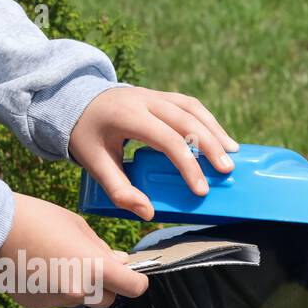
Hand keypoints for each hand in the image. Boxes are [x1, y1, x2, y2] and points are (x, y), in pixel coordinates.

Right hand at [0, 193, 149, 307]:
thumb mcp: (78, 226)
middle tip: (90, 262)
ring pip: (81, 299)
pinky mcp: (36, 305)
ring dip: (79, 286)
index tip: (131, 272)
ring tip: (56, 259)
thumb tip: (121, 262)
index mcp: (96, 269)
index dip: (136, 280)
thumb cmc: (37, 218)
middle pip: (108, 298)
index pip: (134, 288)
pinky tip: (37, 267)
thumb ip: (102, 249)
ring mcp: (56, 302)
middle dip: (107, 284)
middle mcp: (79, 292)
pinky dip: (54, 288)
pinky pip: (56, 299)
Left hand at [70, 86, 239, 220]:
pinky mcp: (161, 96)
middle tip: (227, 171)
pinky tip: (220, 138)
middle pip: (187, 120)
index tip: (200, 190)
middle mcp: (144, 100)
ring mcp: (154, 94)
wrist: (74, 100)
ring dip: (215, 130)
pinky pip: (190, 105)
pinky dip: (208, 121)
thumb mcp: (93, 164)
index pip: (167, 140)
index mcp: (127, 116)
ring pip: (193, 108)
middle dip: (211, 146)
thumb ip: (119, 189)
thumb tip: (148, 212)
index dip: (188, 165)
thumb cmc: (86, 136)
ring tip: (233, 153)